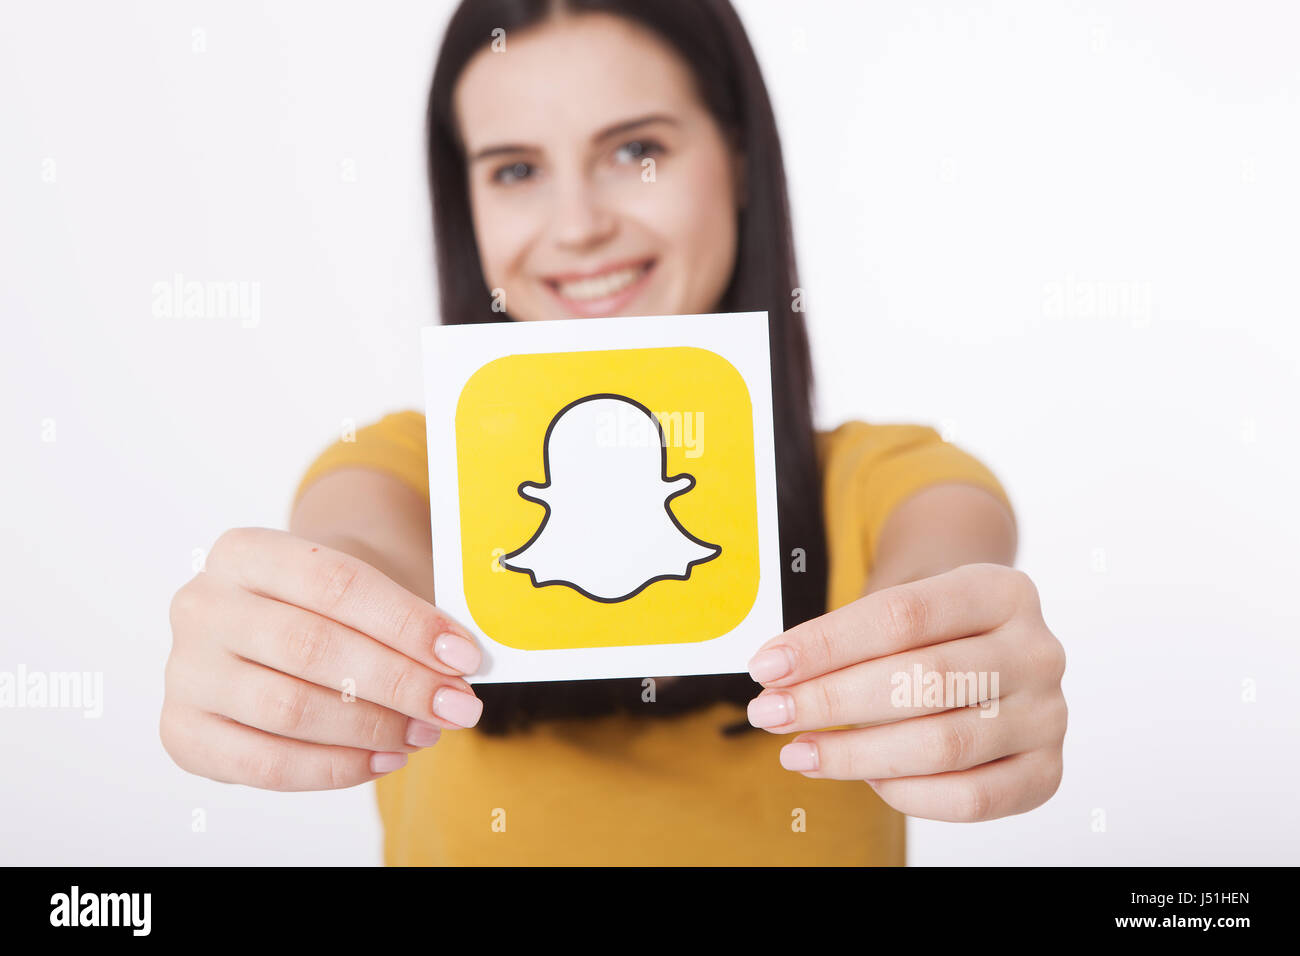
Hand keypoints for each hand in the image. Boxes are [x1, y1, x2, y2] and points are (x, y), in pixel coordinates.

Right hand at [161, 528, 482, 790]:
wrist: (271, 616)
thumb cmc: (329, 601)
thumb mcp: (363, 583)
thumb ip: (404, 620)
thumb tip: (459, 668)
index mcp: (243, 551)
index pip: (335, 582)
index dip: (406, 623)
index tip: (464, 656)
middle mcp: (202, 605)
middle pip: (311, 647)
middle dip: (399, 682)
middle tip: (459, 705)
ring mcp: (184, 671)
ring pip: (289, 710)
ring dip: (372, 727)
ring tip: (428, 732)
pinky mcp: (183, 732)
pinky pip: (266, 765)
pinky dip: (335, 768)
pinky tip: (385, 758)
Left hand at [745, 563, 1065, 821]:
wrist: (994, 647)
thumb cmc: (933, 629)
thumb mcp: (902, 606)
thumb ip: (849, 636)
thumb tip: (776, 675)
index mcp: (1001, 591)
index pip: (901, 615)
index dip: (826, 645)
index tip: (767, 667)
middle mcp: (1037, 651)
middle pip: (922, 680)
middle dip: (832, 702)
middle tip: (770, 714)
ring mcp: (1049, 715)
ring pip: (943, 745)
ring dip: (856, 754)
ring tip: (799, 752)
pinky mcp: (1046, 772)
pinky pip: (971, 799)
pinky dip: (908, 794)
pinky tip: (864, 778)